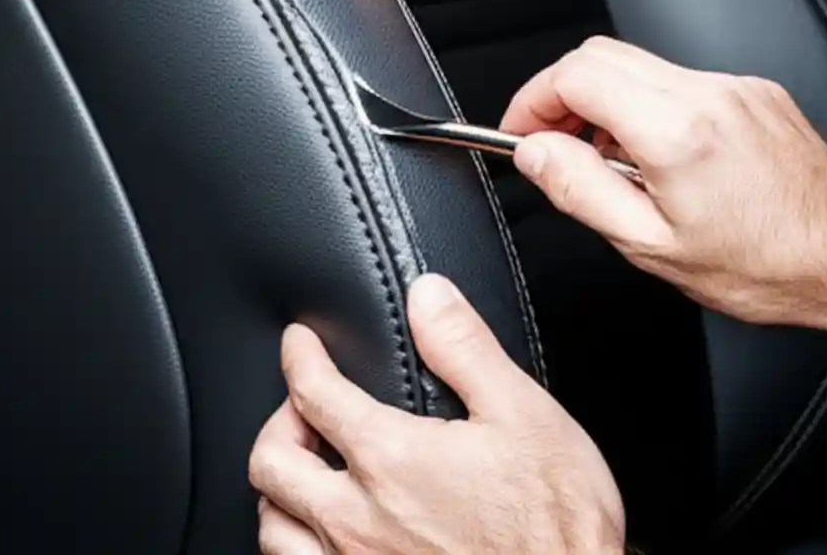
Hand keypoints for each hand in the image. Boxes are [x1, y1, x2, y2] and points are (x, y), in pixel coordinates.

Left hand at [248, 274, 623, 553]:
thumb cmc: (556, 525)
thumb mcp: (524, 416)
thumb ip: (465, 349)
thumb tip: (427, 297)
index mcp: (390, 458)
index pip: (313, 392)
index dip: (300, 356)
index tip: (300, 343)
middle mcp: (357, 518)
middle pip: (271, 462)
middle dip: (278, 421)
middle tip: (301, 407)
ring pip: (274, 526)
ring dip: (280, 490)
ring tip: (304, 471)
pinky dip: (296, 541)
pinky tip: (320, 531)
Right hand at [500, 36, 826, 337]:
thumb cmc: (764, 265)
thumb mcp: (649, 245)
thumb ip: (580, 190)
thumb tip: (534, 154)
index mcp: (676, 133)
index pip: (575, 75)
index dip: (531, 101)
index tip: (518, 133)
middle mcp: (707, 95)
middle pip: (599, 55)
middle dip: (559, 96)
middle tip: (550, 144)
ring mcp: (733, 88)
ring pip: (636, 65)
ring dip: (601, 103)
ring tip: (606, 162)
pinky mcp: (751, 92)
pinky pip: (675, 80)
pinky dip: (643, 107)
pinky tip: (651, 157)